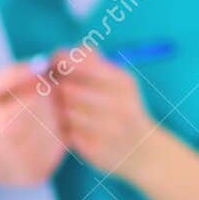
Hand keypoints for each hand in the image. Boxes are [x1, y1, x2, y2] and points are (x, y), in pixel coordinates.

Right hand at [0, 61, 65, 186]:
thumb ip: (12, 74)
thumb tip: (44, 63)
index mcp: (6, 122)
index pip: (46, 94)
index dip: (42, 85)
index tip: (31, 86)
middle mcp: (21, 147)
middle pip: (57, 113)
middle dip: (51, 102)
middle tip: (31, 102)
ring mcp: (31, 165)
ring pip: (63, 130)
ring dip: (55, 120)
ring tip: (30, 118)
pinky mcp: (38, 175)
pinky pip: (61, 147)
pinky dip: (54, 136)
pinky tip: (36, 134)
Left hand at [53, 45, 160, 179]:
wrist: (144, 151)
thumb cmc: (124, 109)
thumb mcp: (120, 82)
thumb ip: (95, 62)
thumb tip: (68, 49)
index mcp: (123, 82)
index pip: (80, 63)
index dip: (61, 61)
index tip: (54, 64)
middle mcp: (119, 104)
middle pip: (68, 88)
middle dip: (59, 88)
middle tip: (59, 90)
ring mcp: (108, 129)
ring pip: (65, 112)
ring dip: (62, 111)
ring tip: (69, 111)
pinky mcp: (96, 150)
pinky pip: (67, 133)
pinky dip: (66, 129)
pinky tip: (74, 128)